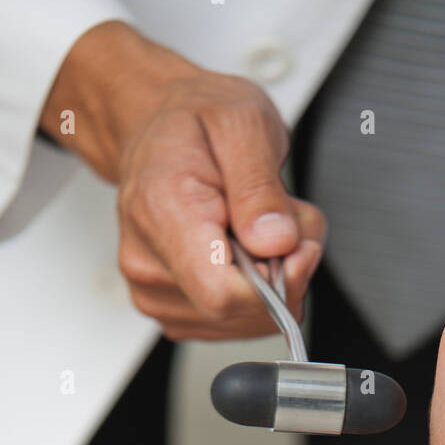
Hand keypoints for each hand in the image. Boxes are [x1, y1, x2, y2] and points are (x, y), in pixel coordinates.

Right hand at [40, 21, 324, 338]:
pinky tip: (244, 252)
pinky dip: (255, 293)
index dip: (276, 285)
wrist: (159, 127)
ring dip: (273, 281)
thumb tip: (276, 243)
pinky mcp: (170, 309)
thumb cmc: (196, 122)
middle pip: (240, 312)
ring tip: (258, 227)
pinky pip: (234, 323)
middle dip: (283, 274)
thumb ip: (261, 186)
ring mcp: (154, 292)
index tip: (296, 247)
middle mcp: (148, 263)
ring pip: (244, 322)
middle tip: (280, 219)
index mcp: (162, 214)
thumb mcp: (242, 122)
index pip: (223, 295)